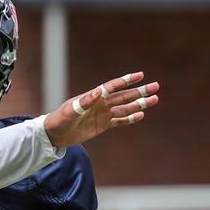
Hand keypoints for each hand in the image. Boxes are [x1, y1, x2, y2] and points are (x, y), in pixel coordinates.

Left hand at [44, 72, 158, 147]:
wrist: (53, 134)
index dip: (126, 80)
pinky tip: (141, 115)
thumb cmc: (59, 120)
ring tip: (155, 99)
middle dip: (140, 91)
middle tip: (156, 86)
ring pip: (125, 108)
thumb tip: (99, 91)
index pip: (113, 86)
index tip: (141, 75)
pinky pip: (119, 121)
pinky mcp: (102, 125)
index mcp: (93, 97)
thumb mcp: (70, 111)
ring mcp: (102, 114)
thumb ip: (85, 102)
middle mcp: (100, 104)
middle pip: (124, 96)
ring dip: (139, 104)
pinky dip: (130, 118)